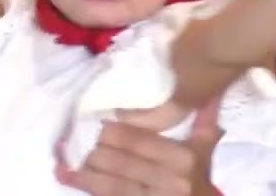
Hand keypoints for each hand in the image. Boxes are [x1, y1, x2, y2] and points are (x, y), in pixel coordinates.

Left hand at [58, 99, 223, 195]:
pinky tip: (65, 175)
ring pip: (109, 183)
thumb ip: (205, 120)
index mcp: (183, 158)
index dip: (114, 131)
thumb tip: (210, 91)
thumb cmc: (200, 177)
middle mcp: (169, 181)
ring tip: (67, 157)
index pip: (139, 140)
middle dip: (95, 149)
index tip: (98, 123)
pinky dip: (84, 186)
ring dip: (84, 169)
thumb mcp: (205, 149)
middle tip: (79, 138)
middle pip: (120, 161)